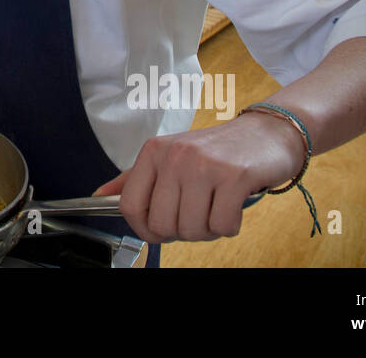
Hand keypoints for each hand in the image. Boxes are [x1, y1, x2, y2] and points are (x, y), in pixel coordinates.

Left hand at [93, 112, 305, 242]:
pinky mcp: (235, 176)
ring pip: (192, 229)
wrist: (266, 133)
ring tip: (216, 208)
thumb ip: (134, 179)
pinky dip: (229, 226)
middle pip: (162, 223)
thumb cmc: (216, 150)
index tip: (160, 228)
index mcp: (154, 151)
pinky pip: (222, 225)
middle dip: (181, 231)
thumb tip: (99, 195)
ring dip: (207, 230)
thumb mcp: (169, 156)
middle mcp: (175, 156)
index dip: (144, 227)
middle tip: (197, 215)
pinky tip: (233, 206)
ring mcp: (205, 165)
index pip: (129, 205)